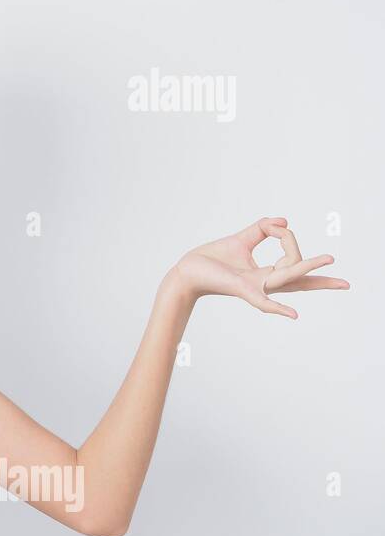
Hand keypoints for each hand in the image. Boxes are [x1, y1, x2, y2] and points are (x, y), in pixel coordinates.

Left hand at [170, 216, 348, 318]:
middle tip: (346, 284)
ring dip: (309, 271)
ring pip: (288, 278)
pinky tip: (293, 314)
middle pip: (300, 280)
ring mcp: (257, 287)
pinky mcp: (243, 289)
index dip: (287, 235)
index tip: (274, 226)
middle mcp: (265, 282)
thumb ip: (262, 228)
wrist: (188, 270)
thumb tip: (284, 221)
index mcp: (266, 273)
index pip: (293, 260)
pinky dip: (278, 307)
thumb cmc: (212, 260)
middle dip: (323, 280)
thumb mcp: (242, 239)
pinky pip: (263, 300)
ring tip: (331, 267)